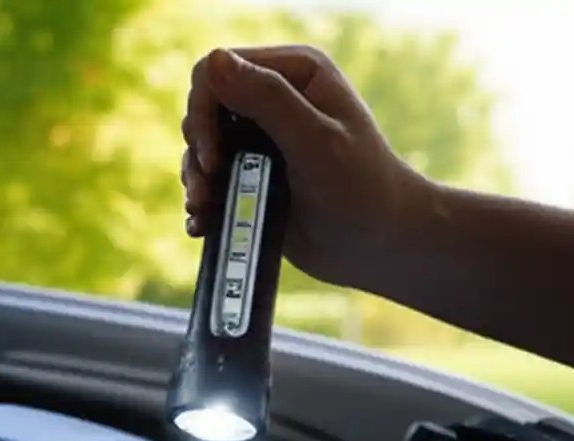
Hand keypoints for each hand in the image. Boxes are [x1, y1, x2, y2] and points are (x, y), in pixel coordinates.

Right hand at [181, 46, 429, 287]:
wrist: (378, 246)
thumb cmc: (361, 189)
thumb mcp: (315, 141)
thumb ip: (267, 99)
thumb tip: (215, 61)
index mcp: (295, 73)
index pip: (218, 68)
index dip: (204, 109)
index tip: (212, 156)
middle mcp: (276, 98)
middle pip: (203, 106)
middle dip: (198, 148)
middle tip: (206, 186)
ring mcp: (261, 138)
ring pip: (201, 145)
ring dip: (194, 178)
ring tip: (203, 210)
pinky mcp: (253, 174)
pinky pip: (210, 177)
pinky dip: (202, 199)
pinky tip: (203, 223)